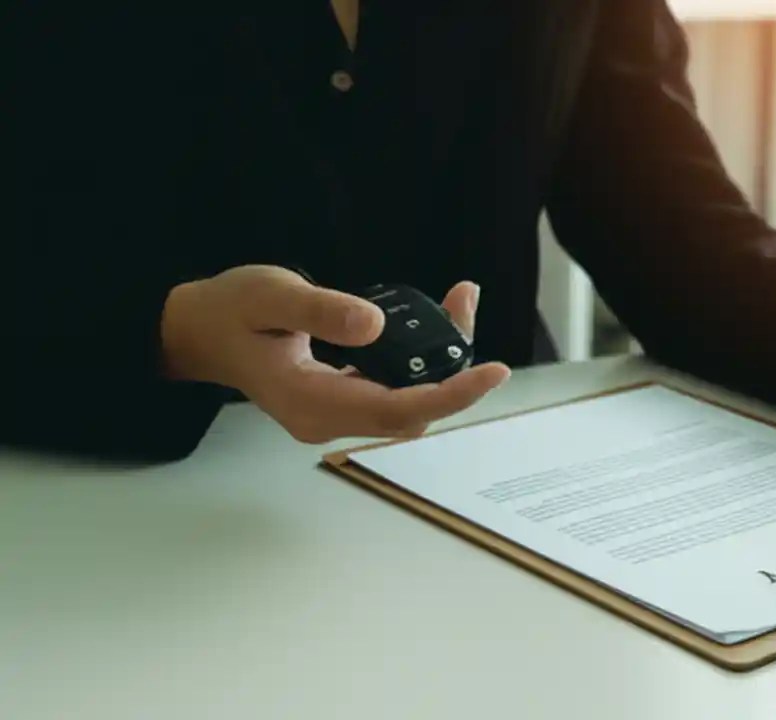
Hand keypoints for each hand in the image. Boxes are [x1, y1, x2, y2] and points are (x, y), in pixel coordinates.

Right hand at [160, 265, 510, 442]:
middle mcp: (329, 419)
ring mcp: (336, 415)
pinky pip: (395, 390)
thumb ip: (320, 311)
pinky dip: (422, 363)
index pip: (399, 410)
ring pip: (410, 403)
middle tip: (467, 307)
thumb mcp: (269, 295)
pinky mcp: (343, 401)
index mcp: (311, 402)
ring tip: (459, 305)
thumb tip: (373, 325)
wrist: (199, 331)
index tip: (492, 372)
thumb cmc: (229, 311)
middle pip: (414, 410)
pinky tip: (435, 322)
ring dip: (442, 364)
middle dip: (454, 369)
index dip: (451, 394)